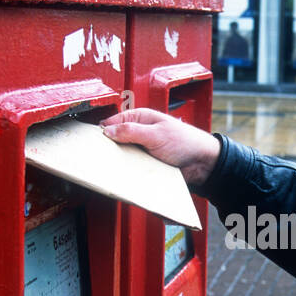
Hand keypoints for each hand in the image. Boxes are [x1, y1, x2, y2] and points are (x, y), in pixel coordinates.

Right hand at [100, 107, 220, 187]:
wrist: (202, 163)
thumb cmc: (185, 141)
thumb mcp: (156, 134)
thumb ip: (131, 131)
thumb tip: (108, 130)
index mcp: (140, 118)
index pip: (113, 122)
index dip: (102, 131)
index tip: (93, 141)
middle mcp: (139, 133)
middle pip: (115, 140)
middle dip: (108, 148)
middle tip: (100, 157)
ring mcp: (142, 149)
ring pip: (122, 156)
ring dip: (119, 162)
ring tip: (111, 168)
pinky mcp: (146, 164)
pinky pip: (132, 168)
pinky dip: (129, 172)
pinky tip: (125, 176)